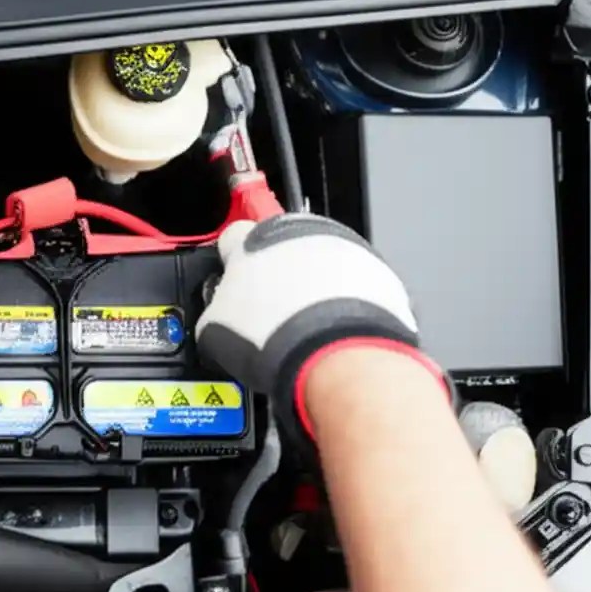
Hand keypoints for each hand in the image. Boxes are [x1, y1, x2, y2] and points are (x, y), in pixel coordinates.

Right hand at [196, 213, 439, 450]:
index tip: (233, 276)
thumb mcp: (214, 332)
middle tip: (269, 311)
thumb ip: (213, 311)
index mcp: (253, 239)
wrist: (339, 358)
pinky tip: (332, 332)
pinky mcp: (377, 272)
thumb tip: (214, 322)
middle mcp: (300, 232)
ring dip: (313, 286)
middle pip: (280, 245)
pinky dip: (347, 301)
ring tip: (304, 328)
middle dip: (275, 273)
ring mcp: (344, 248)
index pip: (231, 236)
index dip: (229, 261)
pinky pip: (357, 282)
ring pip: (322, 261)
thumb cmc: (281, 340)